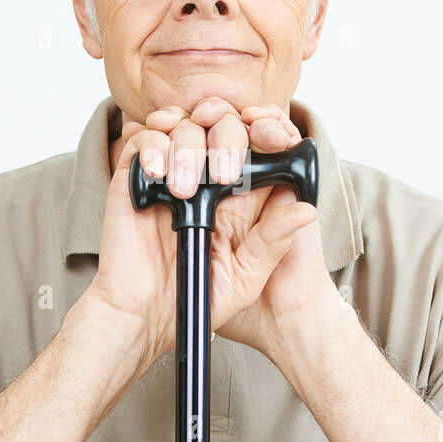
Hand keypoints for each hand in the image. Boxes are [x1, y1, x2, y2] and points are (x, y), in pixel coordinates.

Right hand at [88, 96, 321, 366]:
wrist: (142, 317)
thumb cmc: (194, 300)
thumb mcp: (244, 278)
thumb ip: (273, 242)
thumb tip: (307, 210)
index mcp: (238, 198)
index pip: (257, 144)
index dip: (268, 128)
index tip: (275, 135)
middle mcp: (207, 179)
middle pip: (223, 124)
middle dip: (230, 137)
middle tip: (226, 174)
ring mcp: (170, 174)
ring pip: (184, 124)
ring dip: (190, 146)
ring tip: (186, 190)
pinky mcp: (135, 179)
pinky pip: (142, 140)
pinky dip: (152, 144)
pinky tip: (159, 173)